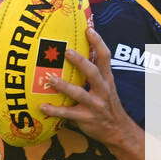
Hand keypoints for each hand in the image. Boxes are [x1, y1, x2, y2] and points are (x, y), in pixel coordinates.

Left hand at [41, 28, 133, 146]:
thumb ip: (96, 72)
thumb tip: (80, 52)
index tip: (88, 29)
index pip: (105, 57)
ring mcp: (95, 105)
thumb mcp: (107, 86)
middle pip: (93, 72)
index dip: (98, 43)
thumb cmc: (107, 104)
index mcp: (107, 79)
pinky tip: (42, 106)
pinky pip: (68, 113)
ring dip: (63, 85)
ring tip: (49, 78)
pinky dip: (54, 110)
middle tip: (66, 51)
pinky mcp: (86, 118)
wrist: (118, 131)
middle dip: (80, 62)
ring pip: (79, 93)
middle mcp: (102, 90)